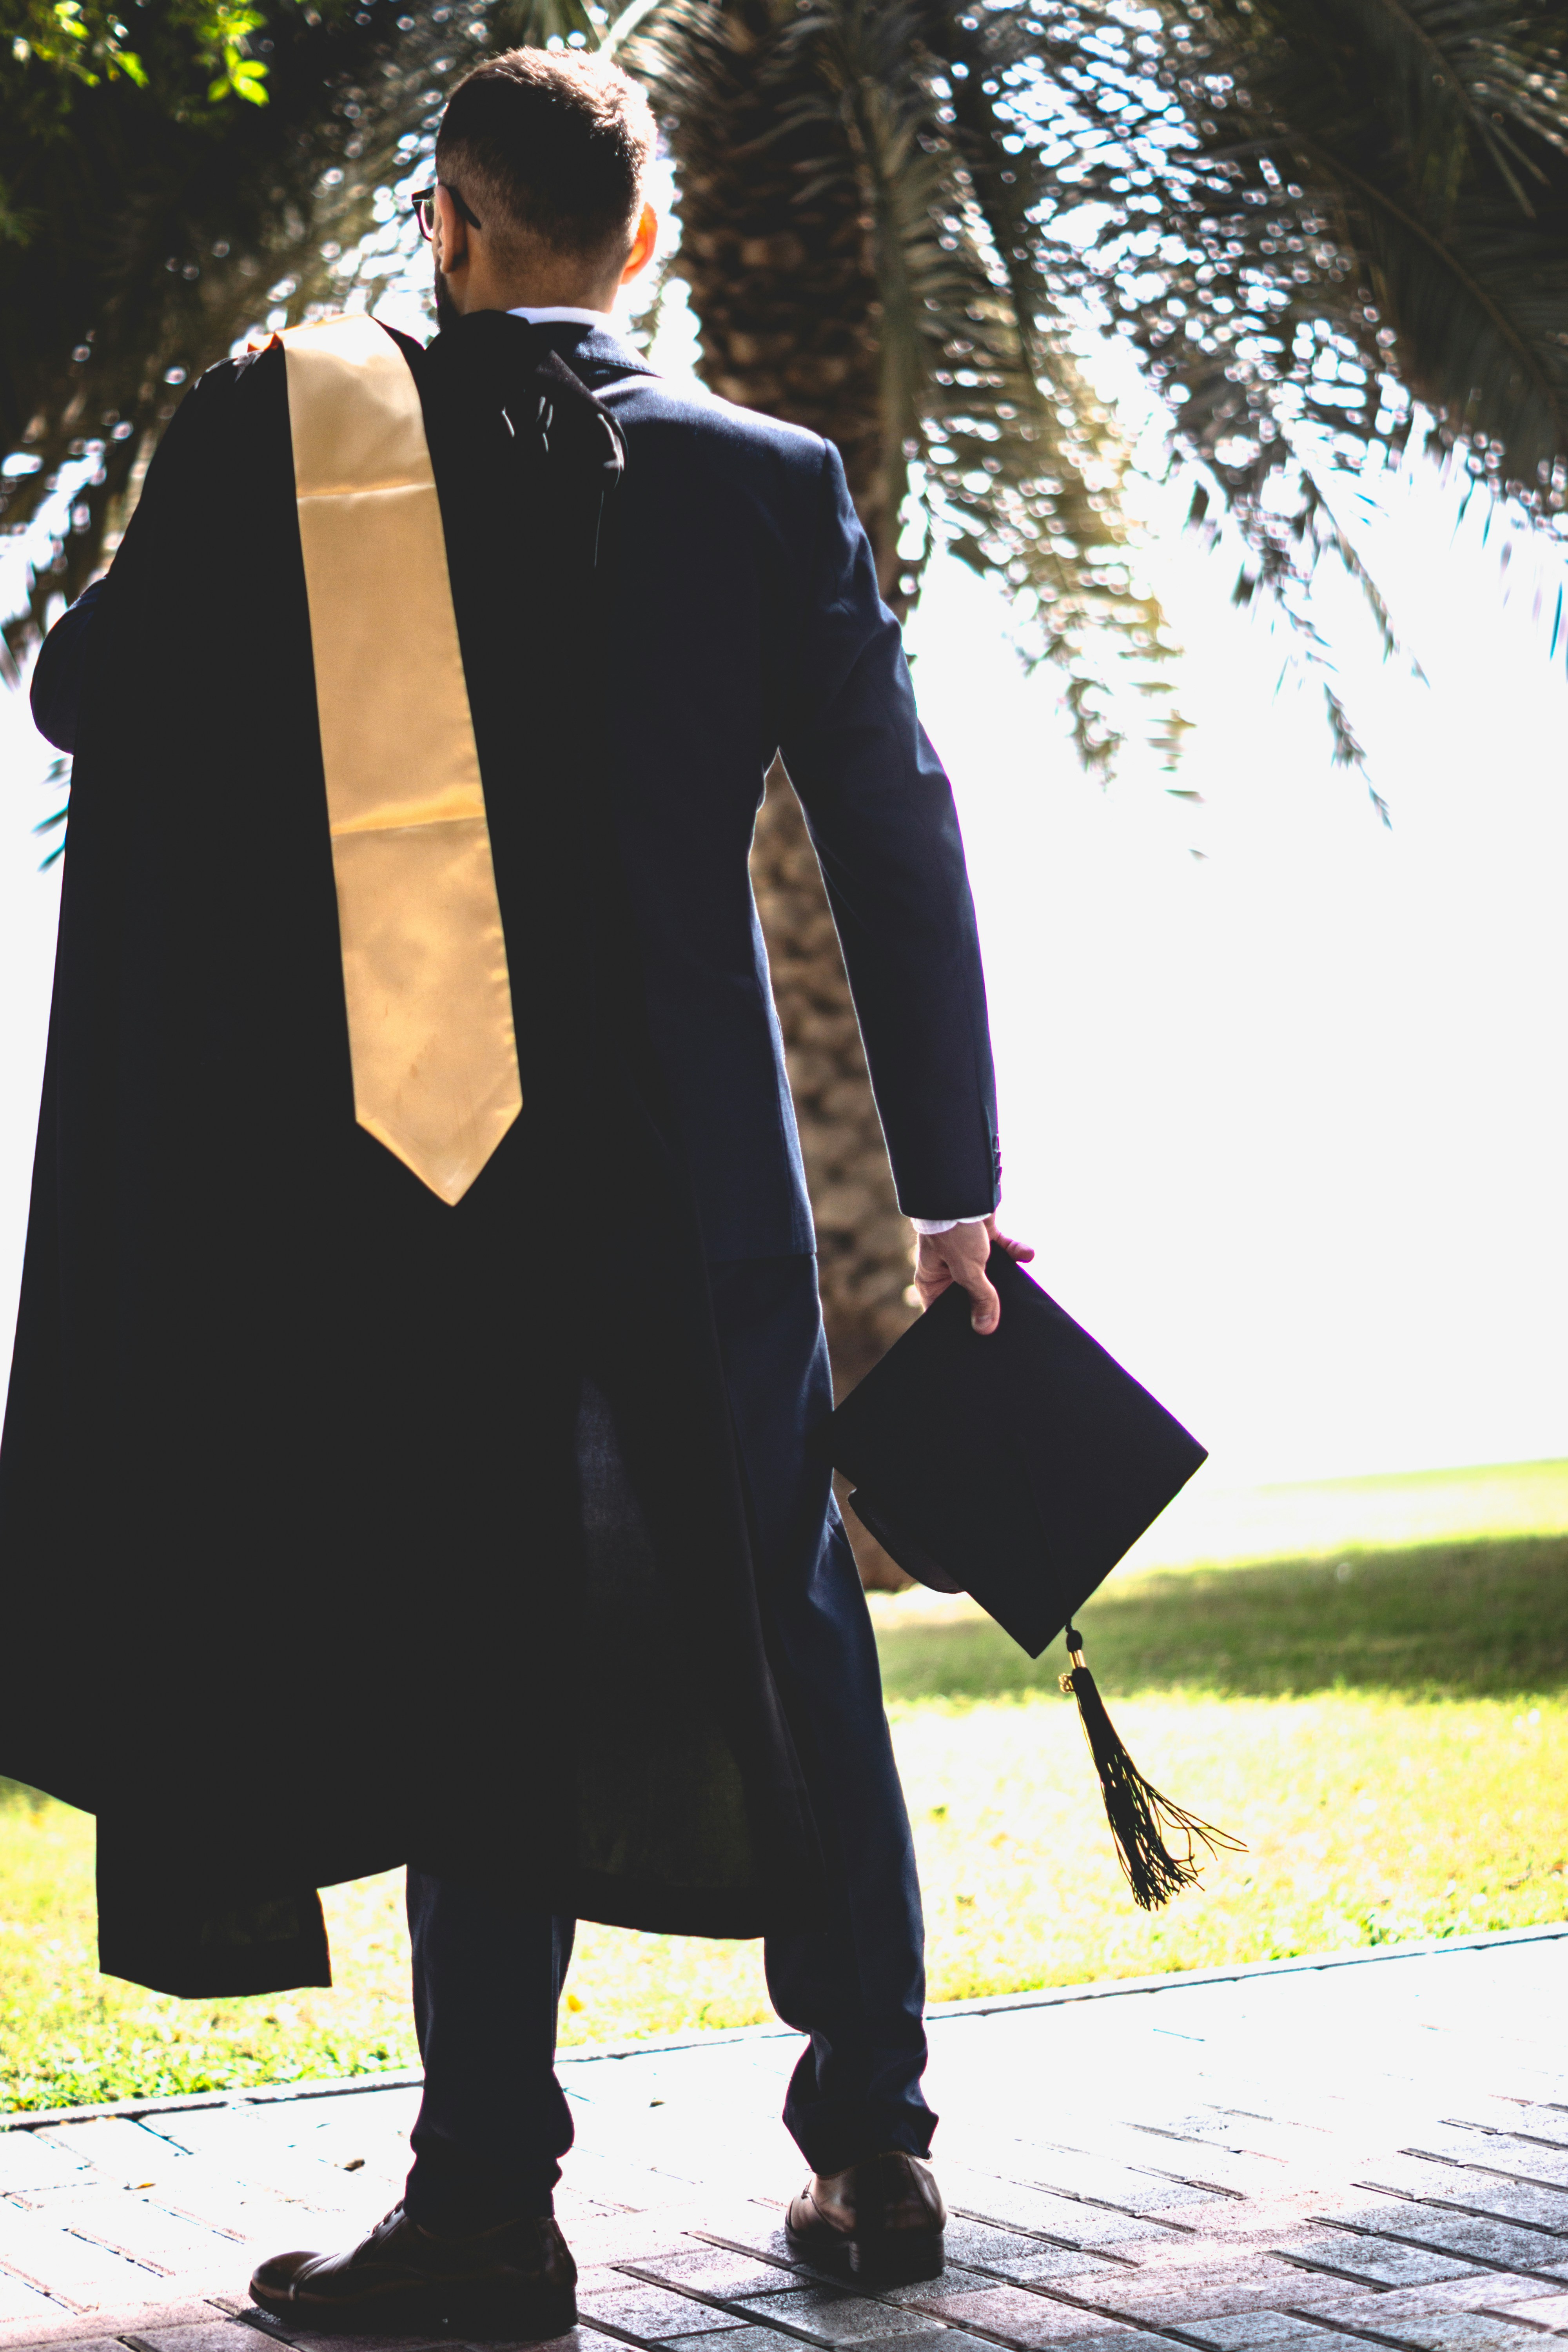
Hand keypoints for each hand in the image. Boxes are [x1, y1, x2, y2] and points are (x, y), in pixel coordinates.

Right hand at [914, 1215, 1035, 1334]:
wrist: (962, 1188)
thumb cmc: (953, 1231)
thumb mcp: (968, 1270)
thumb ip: (980, 1298)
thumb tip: (986, 1329)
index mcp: (933, 1280)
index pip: (942, 1311)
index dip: (959, 1325)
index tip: (978, 1340)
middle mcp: (948, 1269)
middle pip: (971, 1295)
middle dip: (989, 1304)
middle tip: (1007, 1322)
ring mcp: (968, 1253)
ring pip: (991, 1275)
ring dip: (1007, 1278)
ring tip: (1023, 1294)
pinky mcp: (986, 1237)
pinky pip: (1005, 1250)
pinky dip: (1016, 1251)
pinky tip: (1028, 1254)